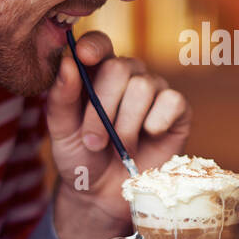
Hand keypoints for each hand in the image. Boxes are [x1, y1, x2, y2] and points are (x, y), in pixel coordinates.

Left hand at [46, 31, 190, 227]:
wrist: (104, 195)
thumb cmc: (80, 158)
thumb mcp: (60, 132)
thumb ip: (61, 98)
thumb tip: (70, 63)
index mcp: (97, 72)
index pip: (99, 43)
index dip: (94, 46)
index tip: (84, 57)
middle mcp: (128, 75)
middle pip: (119, 68)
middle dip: (102, 109)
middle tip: (94, 141)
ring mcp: (154, 90)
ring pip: (143, 87)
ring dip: (125, 125)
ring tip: (119, 147)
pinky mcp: (178, 110)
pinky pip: (172, 101)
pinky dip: (156, 123)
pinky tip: (149, 137)